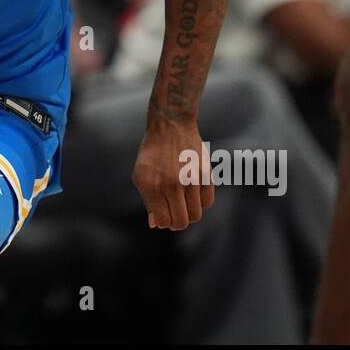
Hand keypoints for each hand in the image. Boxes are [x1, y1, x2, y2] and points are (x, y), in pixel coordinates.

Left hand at [132, 116, 213, 230]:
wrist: (170, 125)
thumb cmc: (152, 153)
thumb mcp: (141, 175)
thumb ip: (148, 201)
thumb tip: (156, 224)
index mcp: (152, 186)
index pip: (163, 221)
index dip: (164, 222)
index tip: (164, 216)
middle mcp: (171, 185)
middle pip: (181, 223)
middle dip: (177, 223)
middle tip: (175, 213)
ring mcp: (190, 179)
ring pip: (196, 215)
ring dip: (189, 213)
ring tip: (183, 201)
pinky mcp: (205, 174)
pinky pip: (207, 202)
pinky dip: (200, 202)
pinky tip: (192, 192)